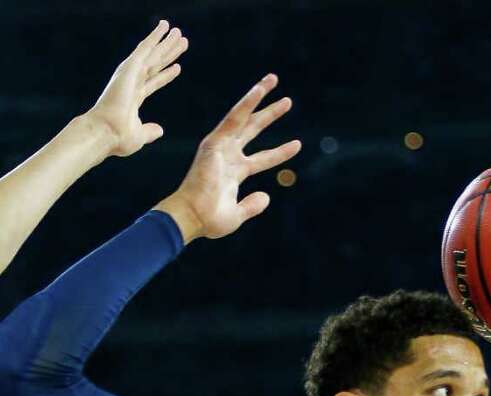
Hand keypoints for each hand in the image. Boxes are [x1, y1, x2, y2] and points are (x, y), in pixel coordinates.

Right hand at [85, 19, 187, 158]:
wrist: (105, 131)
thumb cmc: (117, 138)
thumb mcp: (139, 135)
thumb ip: (149, 132)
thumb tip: (160, 131)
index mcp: (133, 98)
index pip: (153, 83)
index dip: (166, 75)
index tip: (177, 68)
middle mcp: (132, 83)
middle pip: (156, 64)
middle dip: (169, 54)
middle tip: (182, 42)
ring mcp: (130, 74)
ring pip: (153, 53)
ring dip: (165, 42)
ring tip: (178, 32)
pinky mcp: (130, 67)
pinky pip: (145, 48)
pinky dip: (155, 37)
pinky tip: (164, 27)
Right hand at [162, 74, 300, 240]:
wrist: (192, 217)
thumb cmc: (210, 220)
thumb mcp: (237, 215)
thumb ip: (252, 205)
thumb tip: (266, 197)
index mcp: (234, 173)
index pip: (262, 158)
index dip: (280, 152)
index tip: (298, 144)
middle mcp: (229, 156)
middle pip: (254, 129)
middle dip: (269, 114)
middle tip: (287, 101)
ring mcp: (222, 147)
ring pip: (244, 116)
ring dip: (258, 97)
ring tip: (273, 80)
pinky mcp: (215, 142)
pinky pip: (234, 118)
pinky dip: (246, 103)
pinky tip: (258, 90)